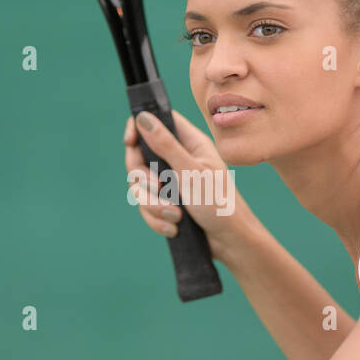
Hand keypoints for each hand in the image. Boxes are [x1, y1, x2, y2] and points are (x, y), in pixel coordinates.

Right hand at [124, 108, 244, 252]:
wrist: (230, 242)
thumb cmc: (220, 204)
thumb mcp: (191, 173)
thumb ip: (166, 146)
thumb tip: (143, 117)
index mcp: (189, 143)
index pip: (157, 122)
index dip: (139, 127)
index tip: (130, 142)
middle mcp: (178, 159)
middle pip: (139, 156)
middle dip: (142, 177)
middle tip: (157, 187)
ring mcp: (171, 182)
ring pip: (140, 186)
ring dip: (153, 204)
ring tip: (175, 215)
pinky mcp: (166, 203)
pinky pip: (146, 206)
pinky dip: (157, 218)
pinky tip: (174, 227)